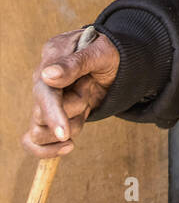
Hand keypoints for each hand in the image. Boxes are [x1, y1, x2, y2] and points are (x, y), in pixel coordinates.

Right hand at [21, 29, 119, 157]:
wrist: (118, 64)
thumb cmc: (110, 54)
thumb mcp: (101, 52)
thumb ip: (76, 63)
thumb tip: (47, 75)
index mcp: (52, 56)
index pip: (44, 90)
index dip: (53, 112)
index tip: (64, 134)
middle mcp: (43, 79)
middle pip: (40, 114)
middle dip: (73, 111)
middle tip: (90, 86)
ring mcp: (45, 99)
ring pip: (42, 131)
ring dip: (72, 123)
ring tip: (88, 100)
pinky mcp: (50, 116)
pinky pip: (37, 141)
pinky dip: (50, 149)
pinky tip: (69, 147)